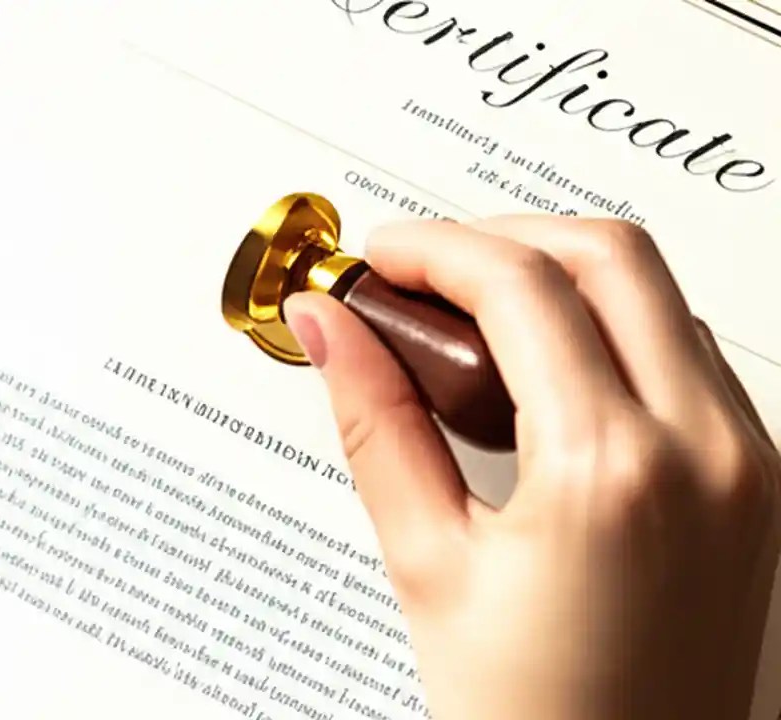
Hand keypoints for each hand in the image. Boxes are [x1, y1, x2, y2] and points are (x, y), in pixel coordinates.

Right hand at [283, 217, 780, 719]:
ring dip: (561, 278)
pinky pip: (686, 356)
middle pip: (610, 254)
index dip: (432, 249)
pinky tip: (541, 371)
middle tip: (422, 269)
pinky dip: (610, 331)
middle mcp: (705, 452)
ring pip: (658, 296)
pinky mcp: (752, 482)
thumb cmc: (534, 718)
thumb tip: (332, 330)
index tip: (379, 260)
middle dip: (503, 235)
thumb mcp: (427, 564)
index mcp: (613, 471)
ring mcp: (745, 464)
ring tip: (470, 320)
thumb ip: (374, 423)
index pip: (520, 287)